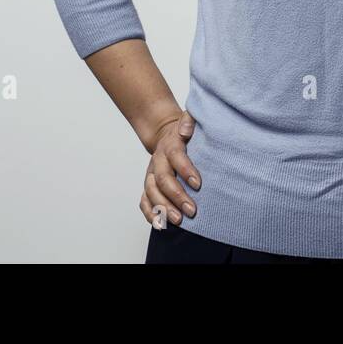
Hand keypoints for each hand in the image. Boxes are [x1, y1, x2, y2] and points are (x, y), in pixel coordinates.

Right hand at [139, 110, 200, 228]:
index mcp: (170, 146)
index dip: (185, 170)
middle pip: (162, 179)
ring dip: (164, 208)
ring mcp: (151, 174)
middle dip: (176, 196)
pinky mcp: (148, 185)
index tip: (198, 184)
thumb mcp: (188, 119)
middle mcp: (158, 161)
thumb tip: (185, 131)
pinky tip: (160, 224)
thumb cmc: (183, 130)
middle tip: (191, 210)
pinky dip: (150, 213)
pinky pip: (144, 200)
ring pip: (152, 192)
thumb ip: (189, 122)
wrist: (165, 133)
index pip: (176, 157)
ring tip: (179, 220)